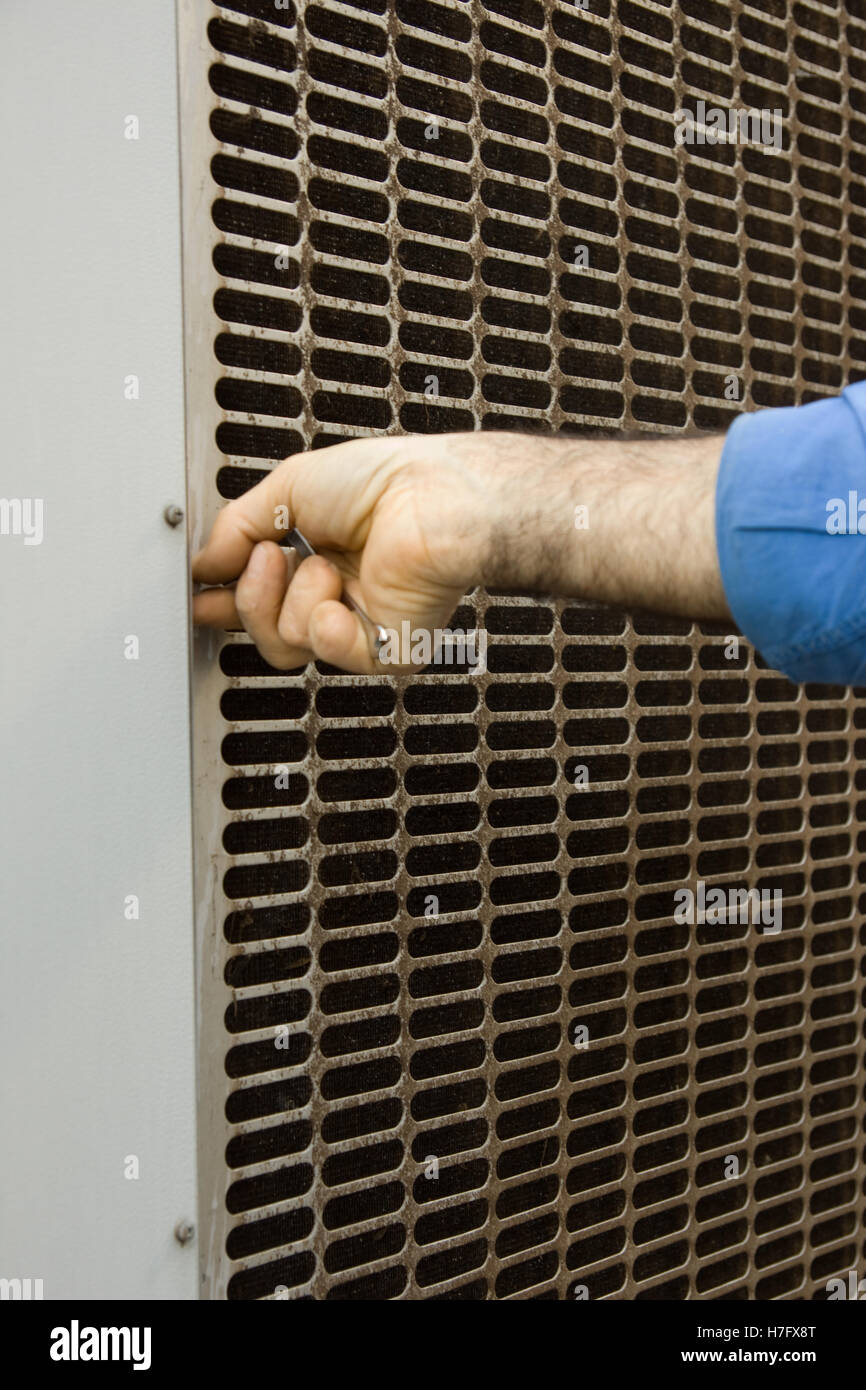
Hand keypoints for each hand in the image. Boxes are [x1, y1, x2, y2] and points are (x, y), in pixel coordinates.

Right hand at [192, 433, 495, 673]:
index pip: (261, 596)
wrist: (433, 498)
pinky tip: (339, 595)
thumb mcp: (288, 487)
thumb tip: (204, 563)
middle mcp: (339, 594)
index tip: (201, 597)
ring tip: (324, 563)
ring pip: (287, 643)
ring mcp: (360, 624)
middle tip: (267, 557)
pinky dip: (325, 623)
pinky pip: (327, 653)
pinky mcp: (384, 649)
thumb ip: (235, 527)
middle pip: (264, 630)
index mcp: (318, 556)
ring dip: (296, 597)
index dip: (227, 599)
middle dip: (251, 596)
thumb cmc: (386, 481)